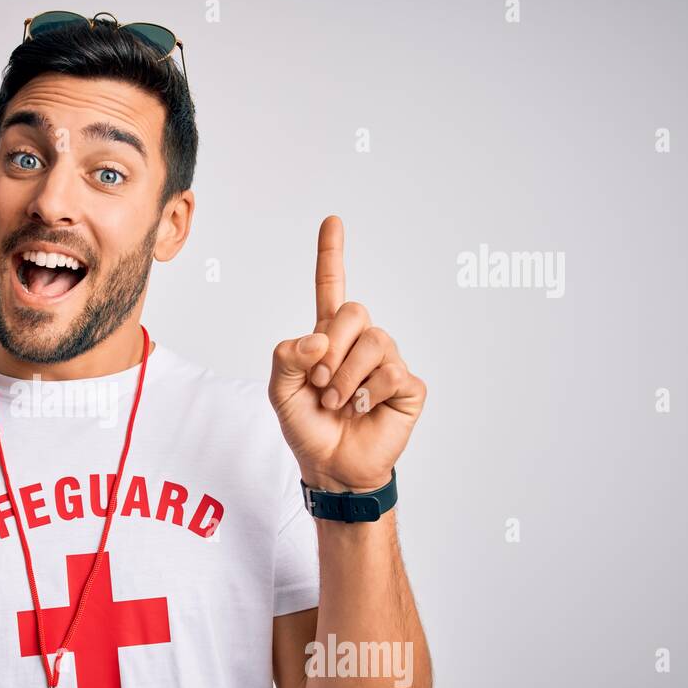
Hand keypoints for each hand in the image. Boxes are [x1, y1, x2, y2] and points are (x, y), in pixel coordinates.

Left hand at [268, 216, 426, 493]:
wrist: (330, 466)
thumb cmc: (308, 426)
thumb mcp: (279, 391)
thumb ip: (286, 357)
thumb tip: (319, 338)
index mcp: (328, 337)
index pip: (331, 288)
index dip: (331, 255)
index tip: (332, 221)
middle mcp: (361, 343)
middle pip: (355, 311)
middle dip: (331, 348)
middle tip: (319, 383)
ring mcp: (387, 362)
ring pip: (375, 343)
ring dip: (346, 378)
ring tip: (338, 402)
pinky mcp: (408, 386)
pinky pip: (392, 374)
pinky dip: (369, 394)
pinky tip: (363, 409)